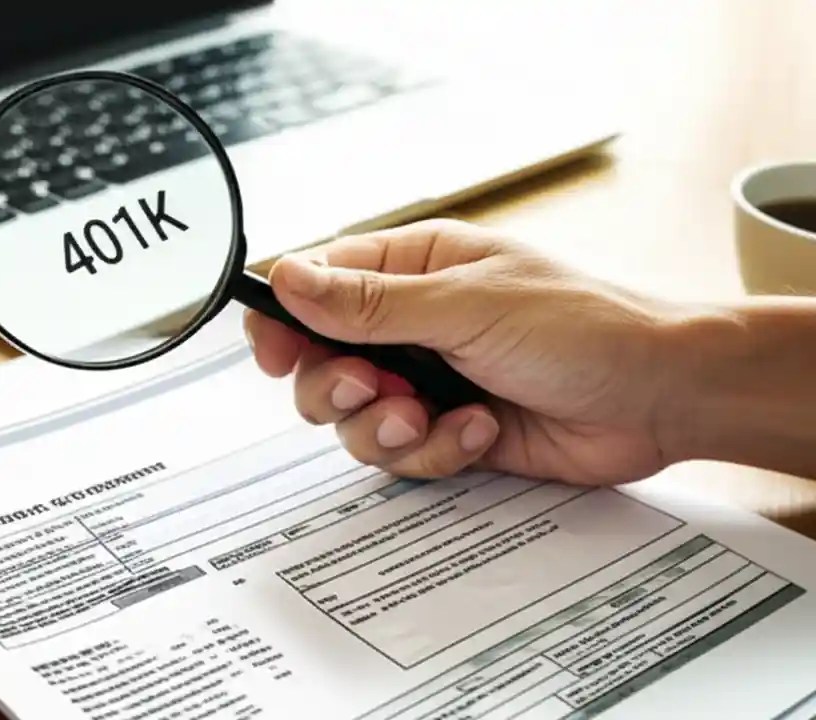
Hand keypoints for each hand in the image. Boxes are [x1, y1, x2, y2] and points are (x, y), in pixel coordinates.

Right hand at [244, 219, 689, 485]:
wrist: (660, 396)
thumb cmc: (583, 326)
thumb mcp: (465, 305)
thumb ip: (369, 303)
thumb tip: (286, 278)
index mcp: (412, 268)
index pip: (317, 285)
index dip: (283, 321)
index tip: (271, 354)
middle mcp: (412, 324)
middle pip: (319, 362)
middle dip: (335, 386)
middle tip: (372, 387)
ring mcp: (430, 380)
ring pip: (354, 418)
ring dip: (387, 427)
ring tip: (436, 417)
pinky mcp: (451, 432)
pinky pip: (404, 456)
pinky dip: (437, 451)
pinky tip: (482, 431)